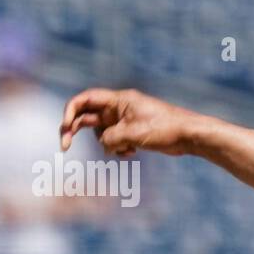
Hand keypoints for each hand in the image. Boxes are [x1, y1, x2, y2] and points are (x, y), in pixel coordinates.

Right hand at [59, 87, 202, 156]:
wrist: (189, 135)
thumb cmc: (164, 129)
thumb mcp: (133, 134)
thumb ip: (111, 139)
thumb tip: (104, 146)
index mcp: (117, 100)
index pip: (84, 100)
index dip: (70, 111)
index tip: (65, 128)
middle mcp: (118, 108)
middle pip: (87, 116)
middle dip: (75, 130)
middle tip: (65, 146)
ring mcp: (125, 120)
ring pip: (101, 133)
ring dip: (106, 144)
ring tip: (124, 150)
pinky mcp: (132, 132)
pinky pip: (114, 141)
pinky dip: (117, 149)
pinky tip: (131, 154)